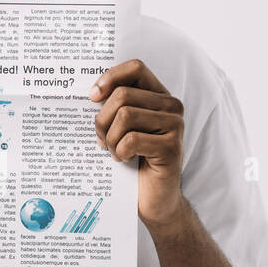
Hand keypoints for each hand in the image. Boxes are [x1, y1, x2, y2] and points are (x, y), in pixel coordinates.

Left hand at [90, 58, 184, 229]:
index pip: (135, 68)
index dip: (110, 78)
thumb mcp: (121, 127)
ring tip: (115, 152)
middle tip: (102, 140)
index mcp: (158, 95)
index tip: (92, 97)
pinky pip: (131, 139)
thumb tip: (92, 93)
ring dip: (111, 139)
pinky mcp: (172, 146)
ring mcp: (175, 125)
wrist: (154, 199)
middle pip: (123, 95)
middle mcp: (171, 105)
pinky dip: (120, 152)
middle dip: (102, 120)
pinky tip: (125, 160)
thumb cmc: (133, 160)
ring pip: (125, 115)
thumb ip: (114, 106)